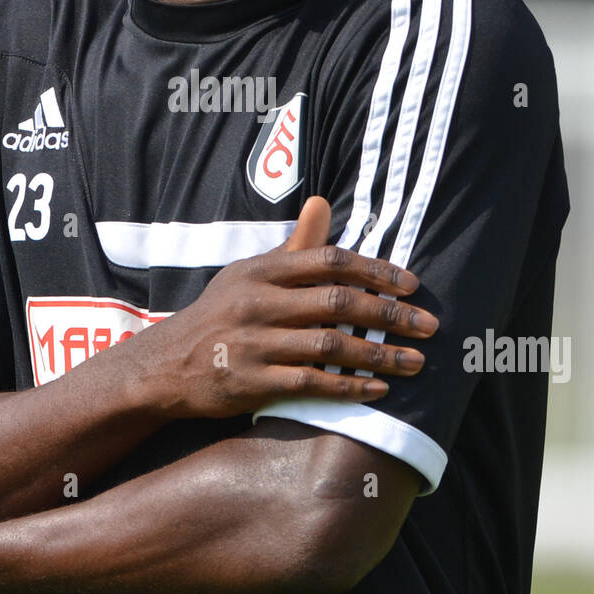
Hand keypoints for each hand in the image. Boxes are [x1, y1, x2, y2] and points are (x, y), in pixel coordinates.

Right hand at [134, 195, 437, 419]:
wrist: (164, 365)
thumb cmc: (218, 314)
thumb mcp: (248, 273)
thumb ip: (294, 246)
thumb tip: (323, 202)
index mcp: (262, 271)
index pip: (329, 261)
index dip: (375, 271)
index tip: (412, 286)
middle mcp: (258, 303)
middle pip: (336, 302)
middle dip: (389, 315)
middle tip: (430, 326)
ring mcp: (253, 343)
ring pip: (329, 345)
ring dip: (379, 355)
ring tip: (416, 362)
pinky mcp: (251, 383)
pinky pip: (310, 384)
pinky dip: (348, 387)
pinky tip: (377, 390)